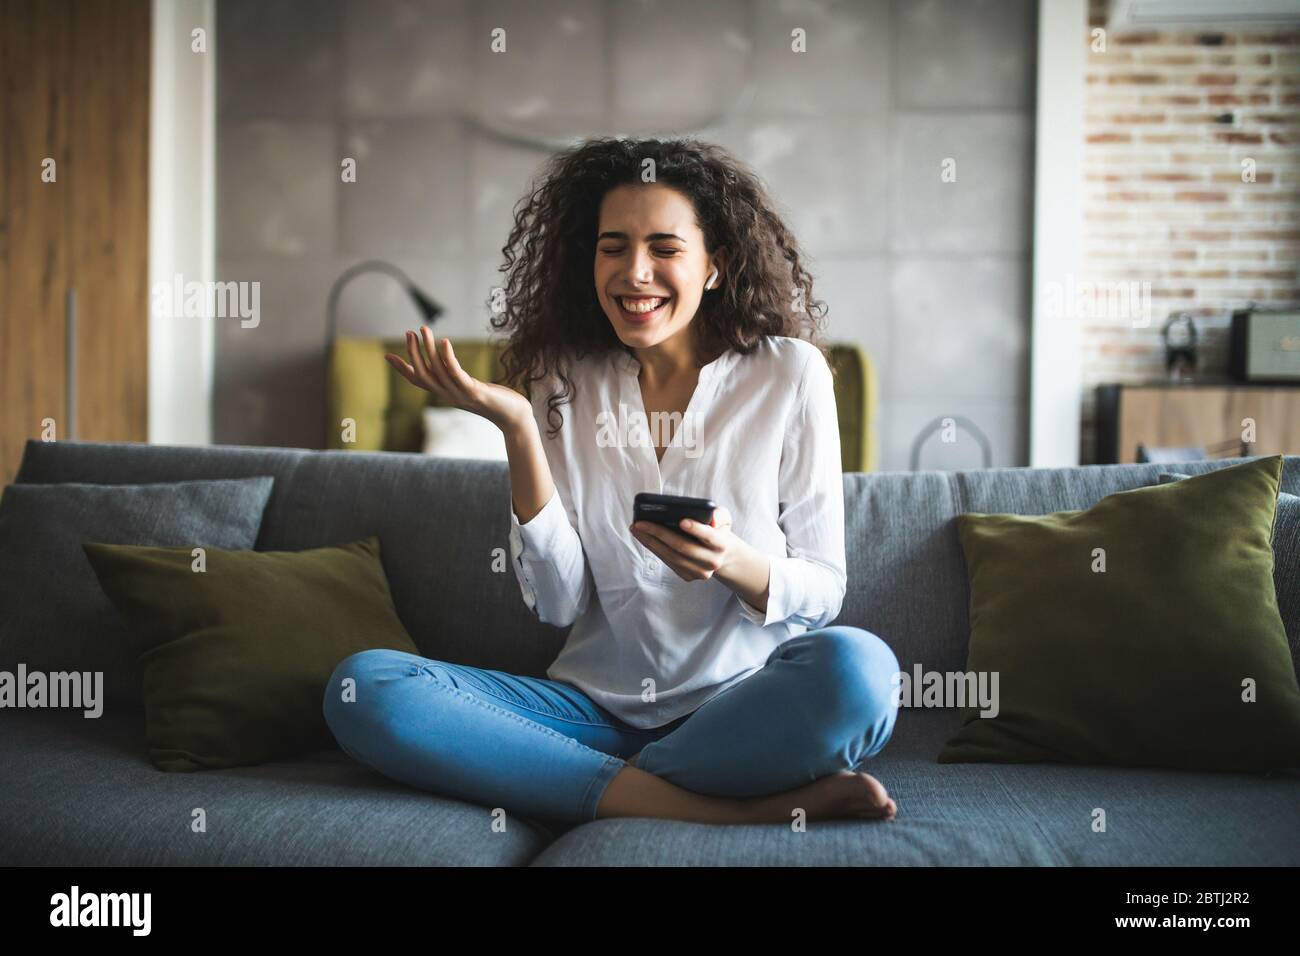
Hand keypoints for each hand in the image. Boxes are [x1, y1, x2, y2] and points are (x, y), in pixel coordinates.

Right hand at [384, 328, 530, 432]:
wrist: (513, 417)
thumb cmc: (494, 400)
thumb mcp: (469, 386)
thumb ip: (456, 377)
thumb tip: (445, 363)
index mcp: (445, 393)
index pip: (418, 380)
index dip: (402, 369)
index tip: (387, 355)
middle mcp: (448, 395)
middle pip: (423, 373)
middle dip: (414, 352)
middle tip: (409, 332)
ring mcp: (460, 395)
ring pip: (437, 370)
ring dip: (428, 348)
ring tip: (423, 329)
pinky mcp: (474, 392)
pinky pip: (456, 373)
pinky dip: (448, 357)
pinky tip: (444, 342)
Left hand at [630, 507, 739, 582]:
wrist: (721, 554)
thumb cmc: (717, 530)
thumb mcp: (723, 518)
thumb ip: (719, 515)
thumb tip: (711, 519)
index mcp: (721, 544)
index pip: (709, 536)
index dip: (696, 529)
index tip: (682, 521)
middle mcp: (712, 561)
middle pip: (683, 547)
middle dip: (659, 533)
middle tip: (641, 523)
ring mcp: (699, 572)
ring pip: (671, 556)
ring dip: (650, 542)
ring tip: (636, 528)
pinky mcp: (688, 576)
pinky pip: (667, 561)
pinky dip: (653, 548)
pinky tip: (643, 537)